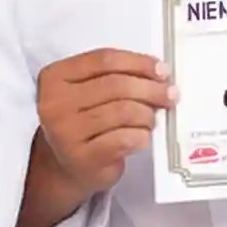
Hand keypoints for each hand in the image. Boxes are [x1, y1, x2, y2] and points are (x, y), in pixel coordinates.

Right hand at [35, 48, 177, 198]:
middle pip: (117, 85)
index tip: (162, 69)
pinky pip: (126, 139)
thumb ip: (114, 76)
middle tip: (170, 94)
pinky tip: (143, 136)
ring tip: (152, 119)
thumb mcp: (86, 91)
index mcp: (55, 77)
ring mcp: (67, 132)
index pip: (104, 60)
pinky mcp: (83, 158)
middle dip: (151, 89)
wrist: (64, 167)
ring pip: (125, 111)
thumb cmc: (82, 121)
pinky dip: (142, 136)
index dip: (139, 62)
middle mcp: (55, 104)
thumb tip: (159, 72)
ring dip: (148, 114)